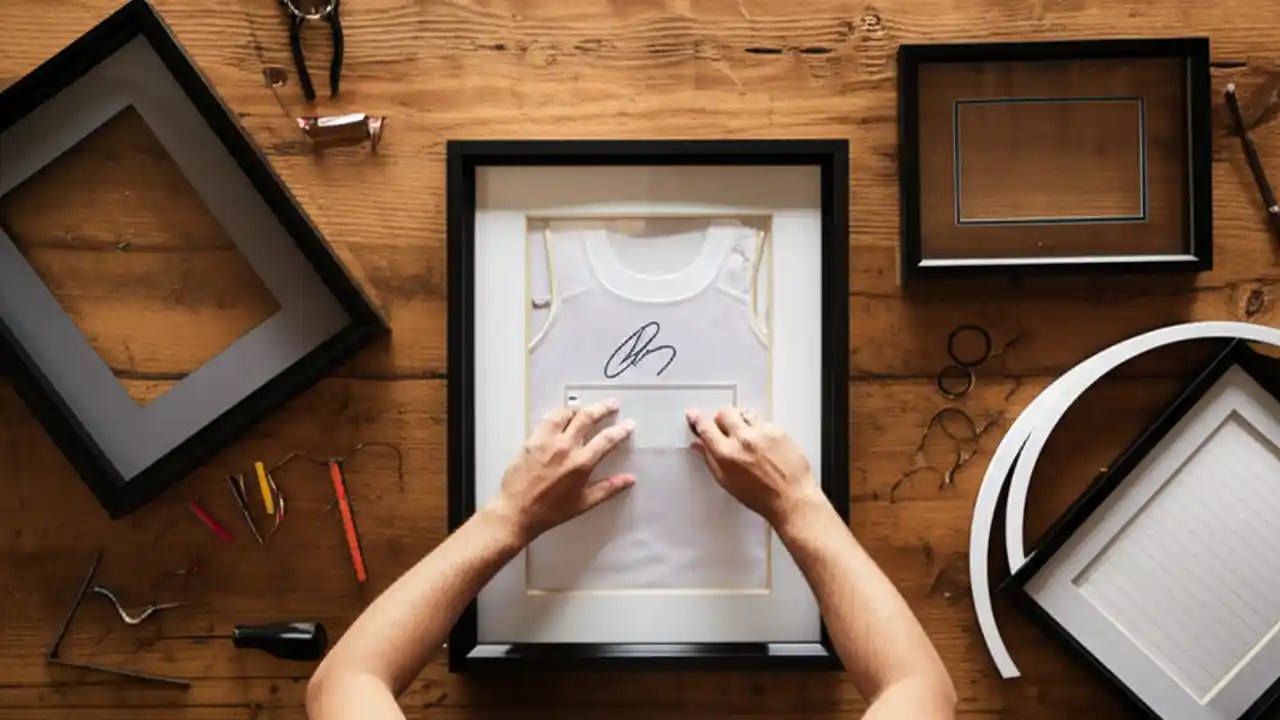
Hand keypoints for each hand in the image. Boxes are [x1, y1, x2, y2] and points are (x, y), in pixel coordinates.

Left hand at [491, 400, 635, 543]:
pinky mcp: (531, 440)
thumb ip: (607, 488)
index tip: (628, 424)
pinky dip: (558, 415)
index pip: (606, 440)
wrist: (516, 511)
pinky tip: (561, 417)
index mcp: (581, 463)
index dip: (620, 430)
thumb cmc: (550, 511)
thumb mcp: (583, 503)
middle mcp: (565, 447)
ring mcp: (546, 441)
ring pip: (565, 413)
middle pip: (587, 417)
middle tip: (612, 404)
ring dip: (578, 408)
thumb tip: (629, 479)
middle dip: (603, 408)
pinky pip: (547, 420)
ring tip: (585, 408)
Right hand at [686, 407, 821, 528]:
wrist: (792, 498)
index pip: (706, 427)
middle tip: (725, 429)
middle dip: (721, 419)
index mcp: (726, 454)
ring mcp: (762, 432)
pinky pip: (764, 421)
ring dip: (741, 421)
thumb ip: (710, 460)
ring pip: (744, 413)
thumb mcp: (727, 482)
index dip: (697, 419)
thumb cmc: (761, 497)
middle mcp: (743, 439)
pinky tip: (764, 444)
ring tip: (747, 436)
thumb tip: (699, 445)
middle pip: (725, 413)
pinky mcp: (779, 430)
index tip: (694, 415)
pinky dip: (760, 429)